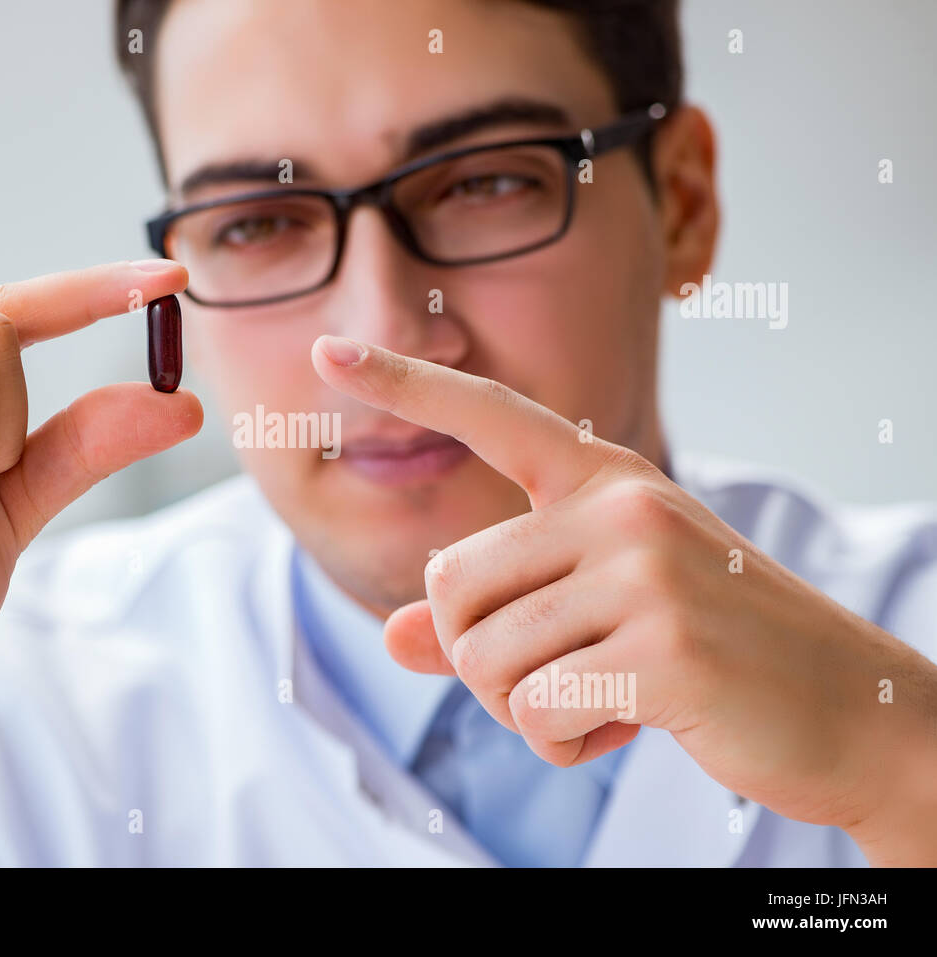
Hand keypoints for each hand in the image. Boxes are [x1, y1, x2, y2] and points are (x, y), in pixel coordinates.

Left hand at [312, 335, 936, 864]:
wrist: (849, 706)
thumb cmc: (710, 650)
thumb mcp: (598, 613)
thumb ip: (492, 617)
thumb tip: (392, 634)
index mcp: (604, 481)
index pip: (491, 415)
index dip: (404, 384)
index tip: (327, 350)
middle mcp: (620, 506)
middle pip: (448, 585)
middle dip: (475, 656)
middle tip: (549, 677)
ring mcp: (647, 571)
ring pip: (482, 659)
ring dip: (520, 709)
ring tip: (599, 699)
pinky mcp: (665, 648)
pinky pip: (536, 712)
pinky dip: (560, 742)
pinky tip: (626, 726)